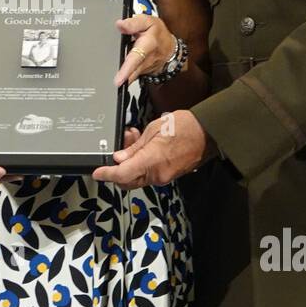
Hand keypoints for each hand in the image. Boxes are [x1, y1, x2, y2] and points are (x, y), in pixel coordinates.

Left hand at [93, 110, 212, 186]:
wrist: (208, 132)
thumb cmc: (185, 126)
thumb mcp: (154, 129)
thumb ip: (135, 147)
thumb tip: (120, 158)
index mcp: (152, 161)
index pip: (122, 174)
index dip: (107, 174)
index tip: (97, 172)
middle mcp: (157, 174)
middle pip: (128, 180)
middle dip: (118, 167)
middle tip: (118, 147)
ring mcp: (165, 177)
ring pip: (138, 177)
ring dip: (130, 163)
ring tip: (133, 139)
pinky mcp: (170, 176)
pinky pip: (150, 174)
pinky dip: (142, 164)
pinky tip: (143, 148)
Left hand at [114, 14, 176, 86]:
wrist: (170, 49)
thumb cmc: (158, 34)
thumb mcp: (149, 22)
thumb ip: (134, 23)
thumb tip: (120, 24)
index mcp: (147, 44)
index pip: (136, 57)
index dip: (127, 68)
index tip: (119, 79)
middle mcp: (146, 59)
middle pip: (134, 71)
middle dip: (124, 77)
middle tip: (114, 83)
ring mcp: (144, 68)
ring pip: (132, 75)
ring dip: (123, 77)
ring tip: (115, 79)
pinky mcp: (141, 73)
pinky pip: (132, 75)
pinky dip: (125, 76)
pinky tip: (119, 75)